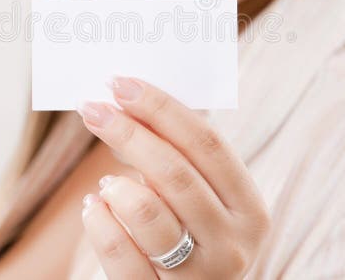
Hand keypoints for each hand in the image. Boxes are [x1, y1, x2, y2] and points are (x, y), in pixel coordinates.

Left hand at [76, 76, 270, 279]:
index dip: (162, 109)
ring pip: (146, 210)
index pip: (208, 144)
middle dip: (128, 132)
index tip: (121, 84)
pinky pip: (119, 250)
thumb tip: (128, 100)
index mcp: (250, 209)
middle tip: (94, 108)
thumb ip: (182, 159)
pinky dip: (98, 220)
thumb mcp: (203, 201)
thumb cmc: (189, 236)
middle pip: (174, 172)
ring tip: (106, 183)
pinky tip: (94, 207)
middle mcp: (232, 245)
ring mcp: (199, 277)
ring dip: (115, 185)